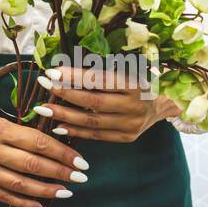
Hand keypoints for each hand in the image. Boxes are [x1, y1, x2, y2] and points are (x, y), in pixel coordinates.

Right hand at [0, 100, 90, 206]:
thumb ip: (19, 133)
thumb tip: (52, 147)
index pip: (37, 143)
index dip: (61, 153)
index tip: (79, 161)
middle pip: (31, 165)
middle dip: (59, 173)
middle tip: (79, 177)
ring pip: (19, 184)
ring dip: (46, 191)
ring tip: (65, 192)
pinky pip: (4, 196)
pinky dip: (24, 203)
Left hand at [35, 67, 180, 142]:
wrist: (164, 102)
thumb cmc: (139, 80)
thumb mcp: (125, 69)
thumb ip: (99, 72)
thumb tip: (63, 71)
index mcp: (133, 83)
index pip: (98, 80)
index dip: (74, 76)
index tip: (52, 72)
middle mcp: (134, 105)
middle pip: (92, 101)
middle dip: (64, 94)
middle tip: (43, 86)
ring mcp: (131, 124)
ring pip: (91, 121)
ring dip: (65, 115)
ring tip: (44, 109)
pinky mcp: (127, 137)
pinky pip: (96, 135)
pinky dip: (75, 131)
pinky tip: (58, 126)